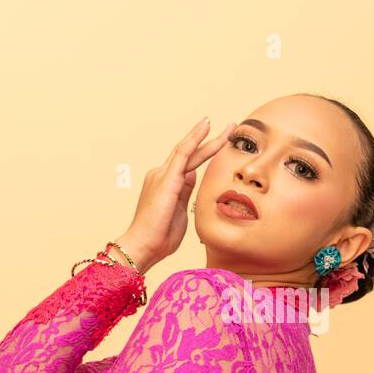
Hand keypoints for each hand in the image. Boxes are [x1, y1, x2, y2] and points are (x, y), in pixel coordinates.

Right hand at [115, 116, 232, 270]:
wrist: (143, 245)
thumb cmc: (160, 236)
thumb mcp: (179, 212)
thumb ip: (185, 194)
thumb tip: (192, 179)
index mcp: (166, 184)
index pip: (188, 163)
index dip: (204, 152)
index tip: (220, 142)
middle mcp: (161, 174)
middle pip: (189, 153)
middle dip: (209, 139)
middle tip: (230, 127)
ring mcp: (162, 174)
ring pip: (188, 150)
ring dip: (208, 136)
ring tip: (228, 127)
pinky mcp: (166, 178)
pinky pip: (183, 153)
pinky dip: (195, 139)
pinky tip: (206, 128)